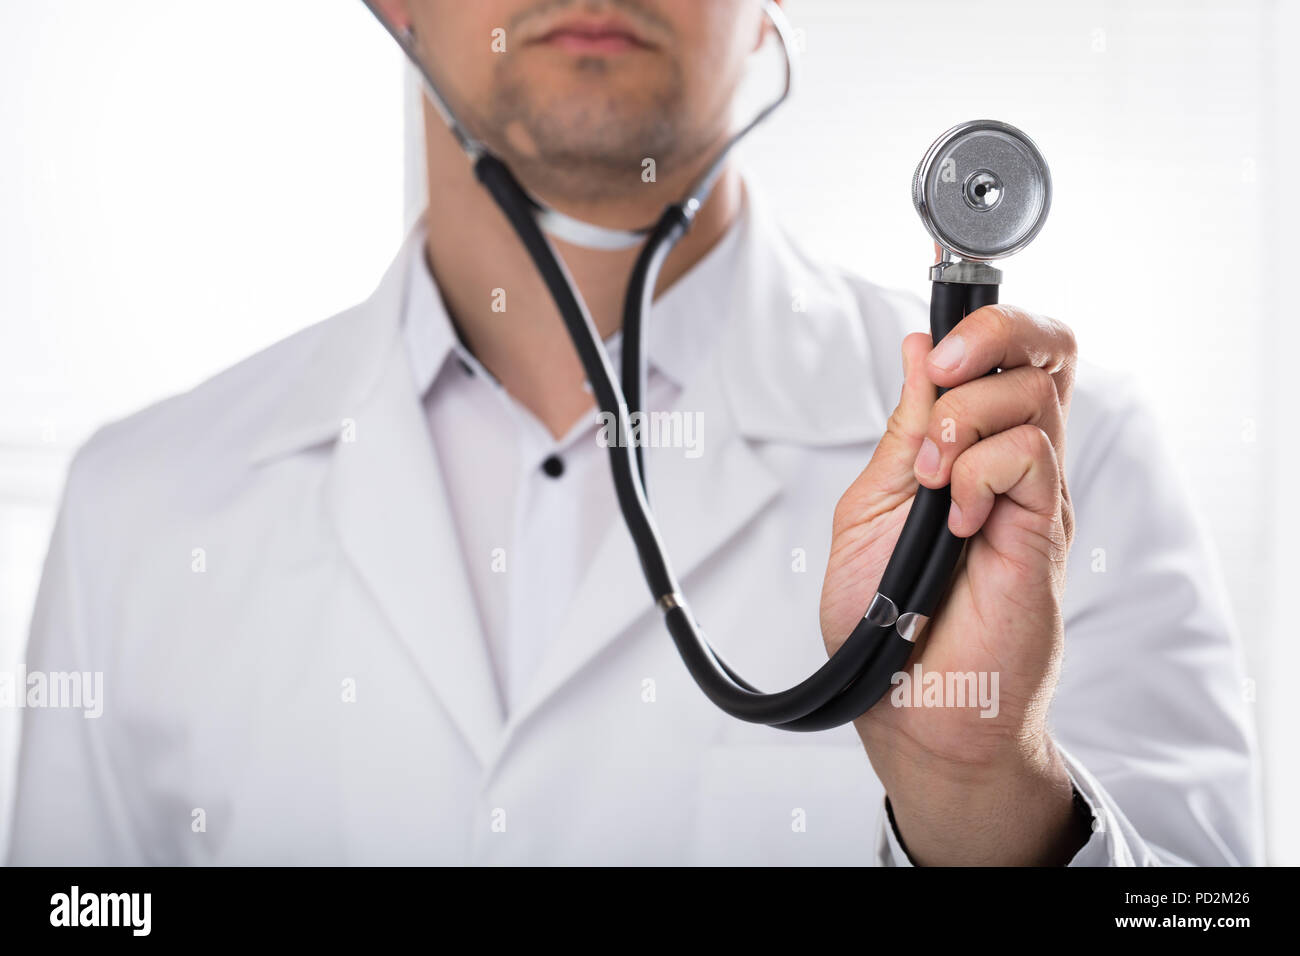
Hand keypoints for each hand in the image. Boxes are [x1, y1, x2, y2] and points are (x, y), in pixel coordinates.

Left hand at [820, 299, 1087, 864]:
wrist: (905, 702)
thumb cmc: (884, 616)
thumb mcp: (872, 504)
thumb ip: (903, 429)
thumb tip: (915, 349)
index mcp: (968, 445)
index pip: (1005, 354)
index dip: (983, 314)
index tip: (938, 289)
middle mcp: (1011, 459)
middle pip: (1045, 349)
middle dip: (992, 333)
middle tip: (942, 367)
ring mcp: (1034, 493)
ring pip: (1033, 395)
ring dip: (964, 418)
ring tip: (930, 477)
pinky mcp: (1043, 530)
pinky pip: (1031, 455)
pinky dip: (980, 468)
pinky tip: (955, 516)